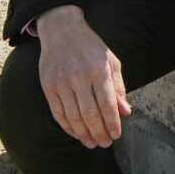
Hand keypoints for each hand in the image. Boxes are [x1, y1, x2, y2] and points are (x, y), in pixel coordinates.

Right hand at [35, 5, 133, 148]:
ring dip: (83, 134)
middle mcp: (79, 77)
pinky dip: (68, 127)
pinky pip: (58, 113)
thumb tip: (125, 112)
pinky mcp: (48, 86)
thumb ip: (118, 87)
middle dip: (99, 132)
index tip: (116, 135)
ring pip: (73, 117)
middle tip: (105, 143)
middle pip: (90, 114)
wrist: (61, 30)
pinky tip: (76, 133)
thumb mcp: (111, 61)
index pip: (107, 104)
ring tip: (92, 143)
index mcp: (99, 70)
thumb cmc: (91, 47)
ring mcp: (61, 82)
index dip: (112, 123)